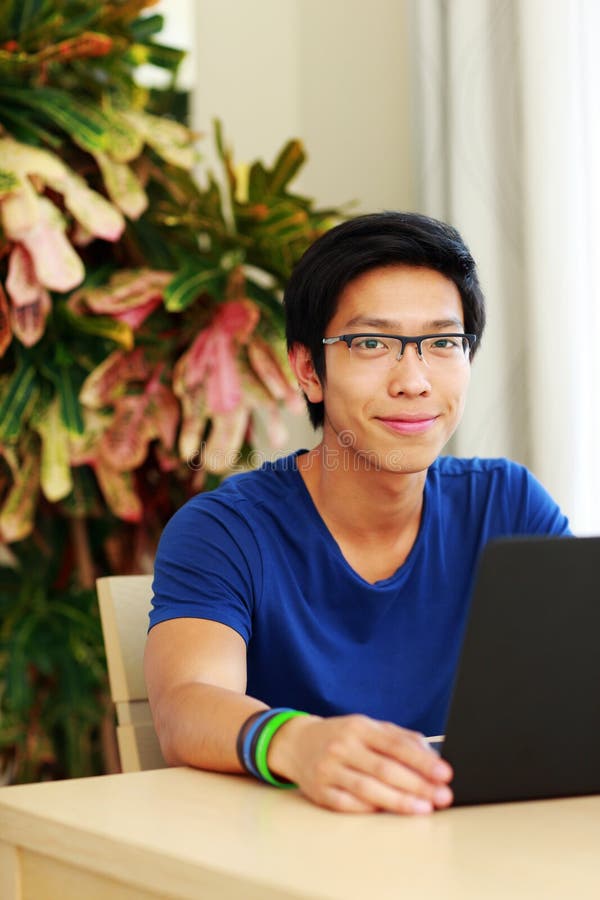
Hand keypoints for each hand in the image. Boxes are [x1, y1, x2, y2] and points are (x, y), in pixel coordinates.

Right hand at [268, 714, 452, 813]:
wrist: (296, 743)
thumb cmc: (341, 736)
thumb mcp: (368, 727)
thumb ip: (399, 738)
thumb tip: (430, 755)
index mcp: (358, 727)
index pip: (395, 745)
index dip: (422, 761)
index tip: (444, 773)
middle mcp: (342, 747)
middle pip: (384, 769)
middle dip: (417, 785)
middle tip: (442, 796)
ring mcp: (329, 770)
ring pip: (368, 789)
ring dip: (399, 801)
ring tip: (423, 808)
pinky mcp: (320, 792)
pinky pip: (349, 805)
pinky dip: (372, 809)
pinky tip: (390, 812)